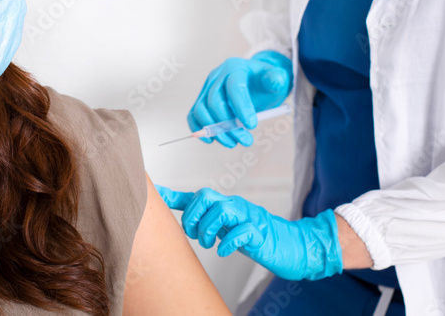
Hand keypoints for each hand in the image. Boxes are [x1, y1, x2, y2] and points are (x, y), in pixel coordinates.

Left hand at [156, 185, 342, 281]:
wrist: (288, 245)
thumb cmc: (252, 234)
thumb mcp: (224, 226)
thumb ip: (203, 218)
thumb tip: (178, 212)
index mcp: (224, 204)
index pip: (197, 195)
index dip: (175, 197)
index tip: (156, 194)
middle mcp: (234, 206)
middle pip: (206, 195)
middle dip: (192, 216)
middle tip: (195, 235)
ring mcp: (247, 217)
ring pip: (222, 209)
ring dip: (208, 230)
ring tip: (209, 244)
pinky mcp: (259, 233)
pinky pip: (242, 231)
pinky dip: (228, 242)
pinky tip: (223, 251)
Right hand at [188, 51, 292, 147]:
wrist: (255, 83)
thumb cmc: (265, 82)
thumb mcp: (276, 78)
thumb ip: (277, 79)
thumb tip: (275, 81)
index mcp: (235, 67)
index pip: (233, 87)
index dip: (241, 107)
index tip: (252, 125)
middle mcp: (217, 76)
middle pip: (214, 101)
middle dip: (228, 125)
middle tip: (246, 140)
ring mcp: (206, 89)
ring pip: (202, 111)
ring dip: (216, 131)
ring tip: (235, 142)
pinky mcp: (201, 101)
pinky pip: (194, 115)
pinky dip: (200, 129)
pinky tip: (212, 140)